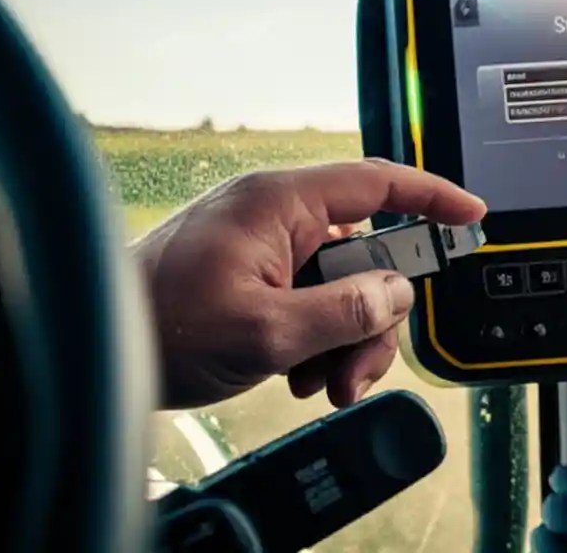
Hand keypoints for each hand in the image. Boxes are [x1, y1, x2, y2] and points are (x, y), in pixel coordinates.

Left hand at [132, 159, 485, 409]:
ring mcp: (267, 247)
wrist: (96, 352)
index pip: (377, 184)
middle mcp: (278, 216)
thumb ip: (344, 311)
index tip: (471, 215)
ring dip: (346, 340)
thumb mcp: (266, 330)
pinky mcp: (257, 275)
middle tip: (356, 370)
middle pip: (368, 255)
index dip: (431, 198)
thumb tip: (396, 296)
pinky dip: (319, 341)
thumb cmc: (160, 326)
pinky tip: (297, 373)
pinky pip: (316, 300)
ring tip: (318, 382)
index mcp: (281, 203)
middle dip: (374, 318)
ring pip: (345, 287)